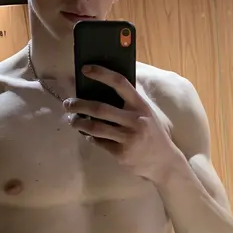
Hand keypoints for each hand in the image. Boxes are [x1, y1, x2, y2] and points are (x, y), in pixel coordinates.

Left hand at [64, 65, 178, 182]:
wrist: (164, 162)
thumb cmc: (153, 134)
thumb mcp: (147, 115)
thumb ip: (130, 103)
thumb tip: (104, 89)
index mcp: (141, 106)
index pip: (120, 84)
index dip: (102, 74)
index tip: (86, 69)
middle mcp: (135, 120)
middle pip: (100, 108)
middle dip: (79, 105)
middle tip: (68, 103)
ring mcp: (128, 138)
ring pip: (95, 128)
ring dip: (78, 123)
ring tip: (72, 120)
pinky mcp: (122, 153)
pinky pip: (99, 143)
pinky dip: (90, 137)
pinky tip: (87, 135)